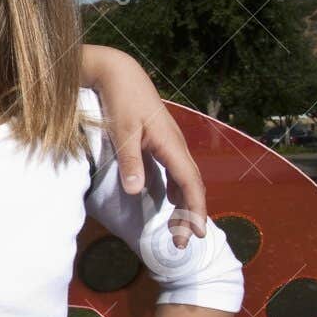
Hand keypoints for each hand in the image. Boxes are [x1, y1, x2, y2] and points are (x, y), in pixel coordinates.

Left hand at [91, 53, 206, 247]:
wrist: (120, 73)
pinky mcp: (161, 143)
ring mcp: (170, 144)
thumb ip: (130, 161)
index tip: (196, 232)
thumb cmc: (121, 100)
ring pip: (185, 180)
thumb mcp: (122, 130)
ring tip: (180, 230)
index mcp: (170, 144)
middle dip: (192, 215)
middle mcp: (176, 145)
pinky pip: (175, 172)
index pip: (190, 183)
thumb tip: (137, 193)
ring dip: (185, 205)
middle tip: (184, 242)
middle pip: (191, 185)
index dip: (195, 209)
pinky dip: (176, 191)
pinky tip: (170, 203)